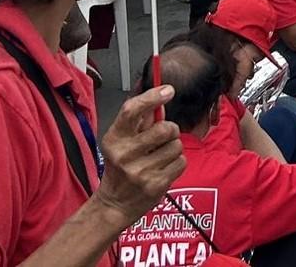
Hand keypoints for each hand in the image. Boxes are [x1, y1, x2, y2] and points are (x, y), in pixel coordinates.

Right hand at [92, 86, 184, 226]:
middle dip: (171, 129)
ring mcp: (140, 172)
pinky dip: (177, 163)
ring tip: (161, 157)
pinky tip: (164, 169)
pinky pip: (181, 162)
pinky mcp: (155, 185)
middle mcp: (124, 154)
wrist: (114, 204)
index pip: (132, 110)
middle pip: (165, 128)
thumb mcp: (121, 142)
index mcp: (114, 139)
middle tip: (165, 136)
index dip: (152, 96)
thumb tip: (159, 101)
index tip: (167, 90)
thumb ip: (140, 122)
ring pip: (176, 146)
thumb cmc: (120, 168)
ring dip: (173, 149)